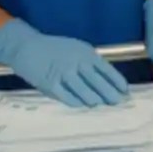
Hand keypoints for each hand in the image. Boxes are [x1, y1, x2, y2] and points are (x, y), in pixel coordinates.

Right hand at [0, 19, 129, 106]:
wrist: (27, 46)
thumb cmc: (54, 48)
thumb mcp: (76, 48)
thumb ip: (89, 62)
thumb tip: (105, 78)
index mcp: (86, 53)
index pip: (107, 69)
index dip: (117, 81)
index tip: (125, 91)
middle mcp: (77, 63)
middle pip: (98, 83)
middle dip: (110, 94)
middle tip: (118, 102)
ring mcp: (63, 74)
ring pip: (84, 92)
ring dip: (94, 100)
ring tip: (100, 105)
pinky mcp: (50, 84)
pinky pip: (67, 97)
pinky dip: (76, 102)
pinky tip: (82, 105)